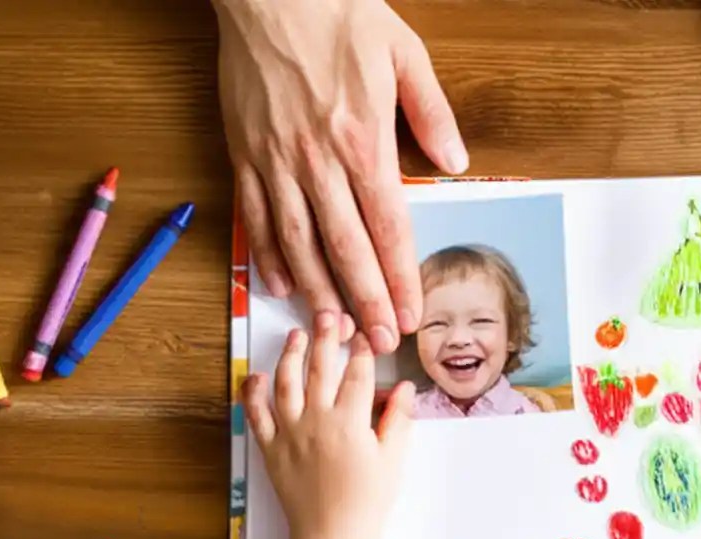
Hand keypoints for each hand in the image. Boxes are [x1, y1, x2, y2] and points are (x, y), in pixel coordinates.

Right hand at [214, 0, 468, 353]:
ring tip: (335, 329)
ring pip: (299, 242)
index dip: (400, 277)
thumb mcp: (403, 53)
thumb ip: (432, 113)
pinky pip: (256, 216)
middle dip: (365, 302)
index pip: (388, 226)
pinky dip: (269, 256)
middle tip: (377, 343)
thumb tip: (456, 164)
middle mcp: (317, 160)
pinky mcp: (244, 154)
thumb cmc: (338, 14)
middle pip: (345, 248)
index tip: (409, 316)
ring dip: (319, 292)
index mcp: (363, 140)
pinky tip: (282, 286)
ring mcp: (276, 161)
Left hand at [242, 311, 415, 538]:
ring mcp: (290, 433)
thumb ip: (397, 420)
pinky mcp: (272, 449)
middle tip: (330, 316)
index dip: (363, 352)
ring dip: (292, 355)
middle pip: (321, 369)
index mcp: (350, 422)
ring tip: (297, 335)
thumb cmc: (366, 501)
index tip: (365, 336)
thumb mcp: (393, 459)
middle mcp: (317, 420)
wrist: (332, 535)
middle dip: (326, 338)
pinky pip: (257, 415)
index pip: (358, 375)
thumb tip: (404, 389)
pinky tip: (256, 376)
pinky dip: (254, 393)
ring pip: (287, 383)